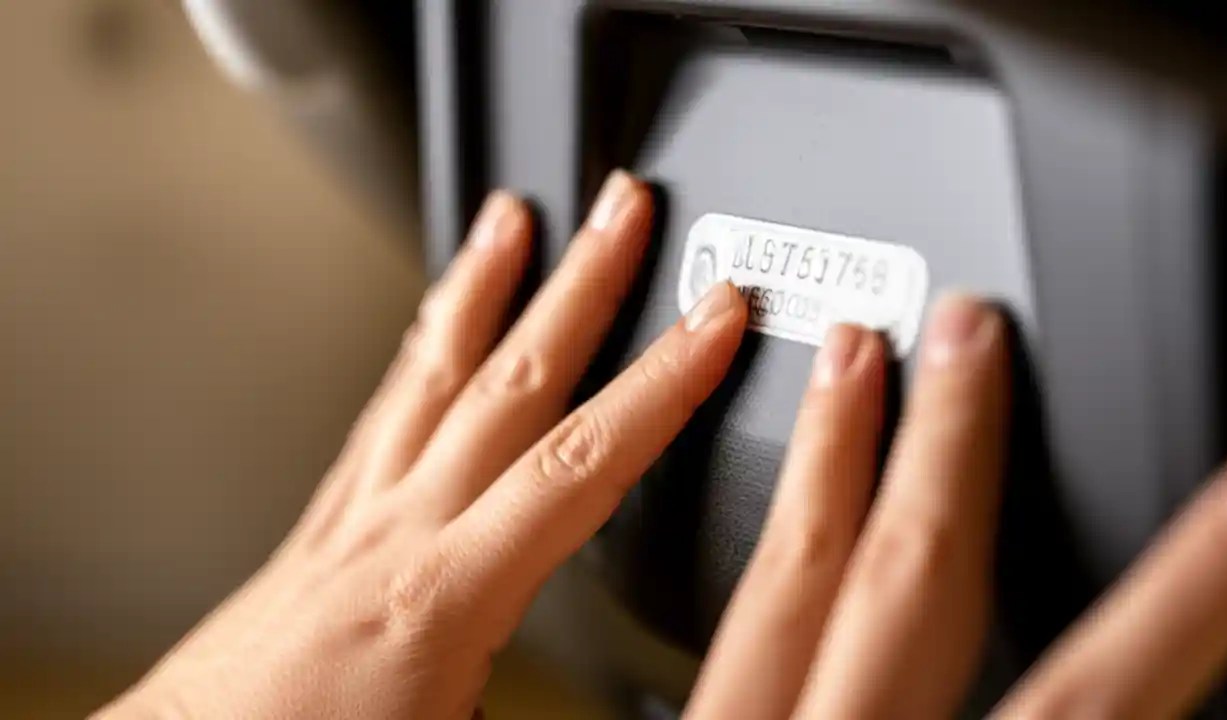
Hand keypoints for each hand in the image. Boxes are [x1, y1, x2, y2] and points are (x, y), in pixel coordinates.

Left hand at [97, 171, 749, 718]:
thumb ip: (549, 699)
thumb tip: (642, 698)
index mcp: (446, 597)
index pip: (581, 463)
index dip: (661, 383)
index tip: (711, 317)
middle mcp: (399, 532)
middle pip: (510, 380)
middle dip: (582, 283)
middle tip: (623, 208)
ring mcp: (355, 519)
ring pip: (432, 373)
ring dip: (484, 285)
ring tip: (511, 217)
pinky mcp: (325, 527)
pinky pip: (382, 412)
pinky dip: (419, 351)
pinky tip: (433, 326)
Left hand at [684, 295, 1226, 718]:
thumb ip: (1029, 715)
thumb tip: (1067, 686)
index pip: (1082, 700)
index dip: (1188, 592)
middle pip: (903, 591)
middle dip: (949, 450)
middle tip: (975, 328)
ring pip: (771, 588)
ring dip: (818, 456)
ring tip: (849, 349)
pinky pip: (684, 633)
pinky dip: (696, 544)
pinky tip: (710, 482)